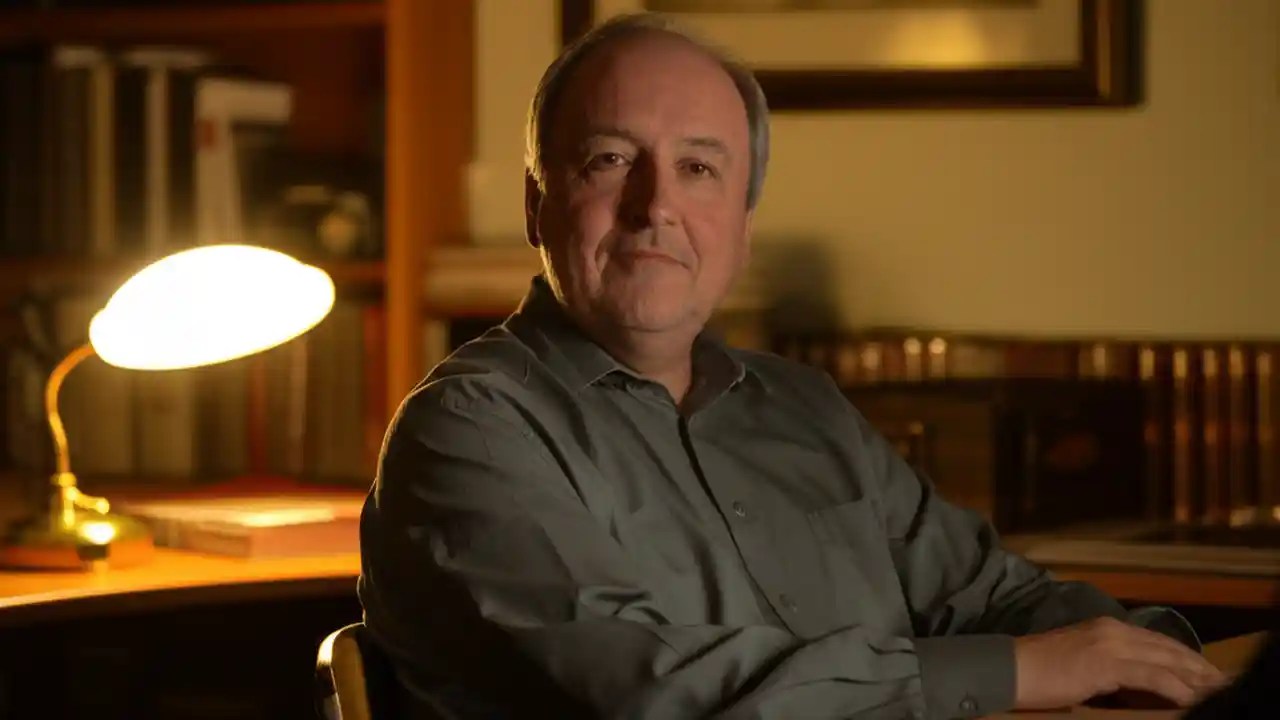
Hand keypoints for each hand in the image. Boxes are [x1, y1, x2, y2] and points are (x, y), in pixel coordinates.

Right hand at [1013, 616, 1225, 709]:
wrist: (1009, 668)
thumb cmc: (1037, 671)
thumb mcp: (1078, 662)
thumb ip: (1105, 665)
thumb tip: (1131, 684)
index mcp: (1104, 626)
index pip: (1155, 640)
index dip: (1183, 656)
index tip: (1204, 672)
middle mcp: (1112, 629)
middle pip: (1167, 648)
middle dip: (1197, 666)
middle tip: (1221, 682)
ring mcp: (1110, 645)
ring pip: (1166, 660)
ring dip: (1195, 678)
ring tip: (1215, 690)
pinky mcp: (1106, 664)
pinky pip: (1152, 677)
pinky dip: (1176, 688)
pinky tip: (1191, 698)